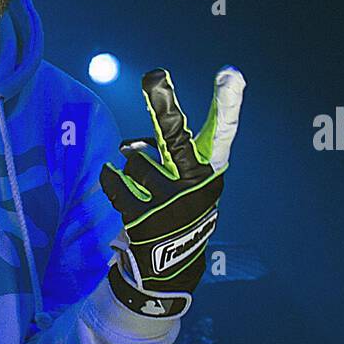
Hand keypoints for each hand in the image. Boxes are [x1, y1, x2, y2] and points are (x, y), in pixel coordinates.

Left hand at [99, 66, 244, 316]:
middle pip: (176, 138)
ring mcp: (169, 203)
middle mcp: (195, 184)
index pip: (222, 131)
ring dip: (131, 166)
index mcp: (211, 170)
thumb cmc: (177, 210)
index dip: (227, 103)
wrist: (169, 269)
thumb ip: (169, 157)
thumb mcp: (187, 183)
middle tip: (155, 74)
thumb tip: (128, 148)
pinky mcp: (143, 218)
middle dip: (164, 105)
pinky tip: (116, 183)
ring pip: (135, 160)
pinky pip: (114, 181)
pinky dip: (111, 179)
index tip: (232, 75)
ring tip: (140, 184)